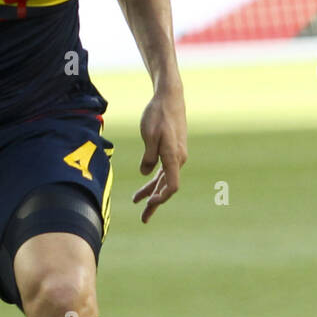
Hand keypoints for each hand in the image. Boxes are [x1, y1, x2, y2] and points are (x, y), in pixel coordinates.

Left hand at [133, 88, 187, 223]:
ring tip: (137, 202)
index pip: (171, 186)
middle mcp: (178, 158)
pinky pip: (164, 169)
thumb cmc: (158, 114)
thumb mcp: (149, 135)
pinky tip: (146, 182)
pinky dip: (154, 178)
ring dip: (152, 191)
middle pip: (167, 186)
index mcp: (174, 157)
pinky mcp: (172, 149)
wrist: (169, 97)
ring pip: (164, 178)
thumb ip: (148, 156)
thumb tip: (146, 173)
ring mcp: (176, 155)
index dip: (161, 198)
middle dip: (154, 202)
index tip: (148, 204)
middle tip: (143, 219)